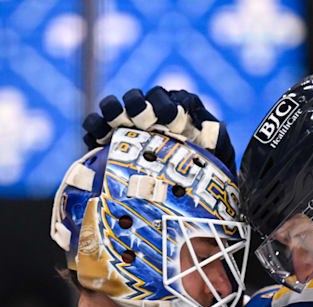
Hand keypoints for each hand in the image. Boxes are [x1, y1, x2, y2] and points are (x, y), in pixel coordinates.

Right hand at [83, 86, 234, 169]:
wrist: (177, 202)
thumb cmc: (201, 179)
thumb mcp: (217, 162)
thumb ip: (218, 143)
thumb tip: (217, 128)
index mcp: (181, 112)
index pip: (174, 100)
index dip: (169, 106)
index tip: (169, 120)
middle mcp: (152, 113)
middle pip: (141, 98)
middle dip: (140, 105)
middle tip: (141, 120)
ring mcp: (127, 124)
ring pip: (114, 106)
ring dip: (113, 109)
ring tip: (115, 122)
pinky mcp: (105, 138)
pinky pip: (94, 126)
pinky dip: (93, 129)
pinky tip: (95, 141)